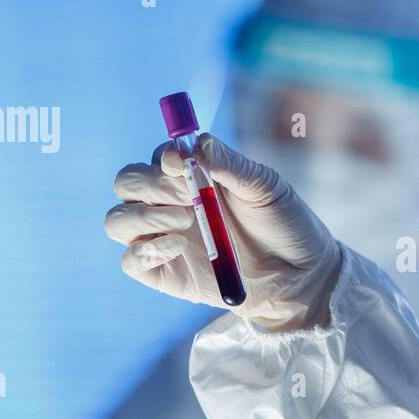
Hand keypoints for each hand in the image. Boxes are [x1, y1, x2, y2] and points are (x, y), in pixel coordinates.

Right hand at [107, 133, 342, 331]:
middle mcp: (170, 205)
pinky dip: (144, 251)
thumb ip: (230, 164)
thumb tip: (197, 142)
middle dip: (147, 184)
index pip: (155, 158)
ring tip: (184, 221)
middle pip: (126, 183)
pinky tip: (177, 246)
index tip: (180, 164)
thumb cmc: (284, 224)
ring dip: (142, 216)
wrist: (300, 275)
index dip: (162, 157)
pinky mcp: (164, 273)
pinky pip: (130, 261)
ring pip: (118, 221)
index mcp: (190, 177)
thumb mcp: (264, 186)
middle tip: (184, 195)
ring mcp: (163, 239)